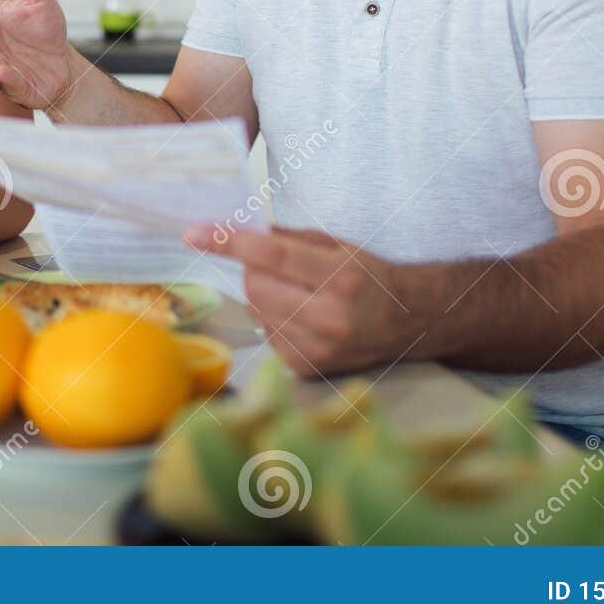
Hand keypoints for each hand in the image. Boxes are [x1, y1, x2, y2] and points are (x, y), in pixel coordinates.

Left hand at [186, 224, 428, 375]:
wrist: (409, 322)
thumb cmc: (370, 276)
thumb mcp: (339, 245)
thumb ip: (292, 238)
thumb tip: (243, 234)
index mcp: (340, 277)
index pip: (271, 254)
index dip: (228, 241)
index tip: (194, 234)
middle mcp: (328, 317)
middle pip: (255, 285)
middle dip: (254, 269)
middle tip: (277, 266)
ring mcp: (316, 348)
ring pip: (256, 310)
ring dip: (264, 296)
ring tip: (296, 293)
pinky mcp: (307, 369)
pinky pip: (266, 335)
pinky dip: (273, 320)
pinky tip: (301, 316)